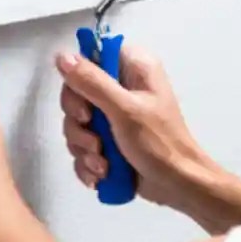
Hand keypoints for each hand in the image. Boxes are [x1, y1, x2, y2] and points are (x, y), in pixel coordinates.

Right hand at [56, 45, 212, 210]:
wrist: (178, 185)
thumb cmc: (159, 143)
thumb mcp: (124, 109)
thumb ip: (92, 82)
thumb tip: (62, 56)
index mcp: (134, 67)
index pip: (91, 58)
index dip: (79, 82)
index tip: (85, 109)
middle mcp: (123, 86)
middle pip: (77, 94)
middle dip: (80, 125)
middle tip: (95, 142)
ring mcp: (115, 114)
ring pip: (77, 123)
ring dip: (84, 148)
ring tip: (103, 165)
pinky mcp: (110, 139)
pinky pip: (83, 145)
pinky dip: (88, 161)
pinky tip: (100, 175)